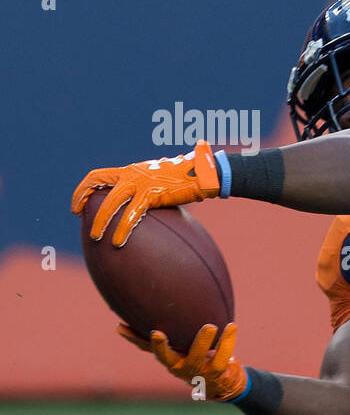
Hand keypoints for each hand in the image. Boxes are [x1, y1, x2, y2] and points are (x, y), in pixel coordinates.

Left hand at [72, 141, 221, 245]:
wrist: (205, 174)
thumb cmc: (189, 180)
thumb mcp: (165, 182)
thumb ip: (151, 192)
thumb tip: (146, 209)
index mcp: (132, 171)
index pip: (99, 176)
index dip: (84, 190)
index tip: (78, 205)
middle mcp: (132, 174)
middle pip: (97, 183)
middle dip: (83, 200)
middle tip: (80, 219)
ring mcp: (141, 183)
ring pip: (110, 202)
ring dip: (100, 221)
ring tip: (96, 238)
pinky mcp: (152, 194)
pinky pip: (131, 215)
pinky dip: (122, 229)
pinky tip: (118, 242)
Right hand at [118, 322, 247, 400]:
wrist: (220, 383)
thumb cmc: (191, 360)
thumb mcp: (173, 352)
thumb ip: (152, 342)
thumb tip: (118, 328)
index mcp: (170, 361)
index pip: (153, 352)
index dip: (146, 344)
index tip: (149, 333)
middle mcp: (181, 368)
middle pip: (168, 359)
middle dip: (164, 347)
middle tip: (160, 331)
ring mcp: (199, 372)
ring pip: (198, 358)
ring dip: (202, 341)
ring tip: (210, 325)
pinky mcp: (218, 372)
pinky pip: (223, 356)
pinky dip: (227, 340)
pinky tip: (231, 326)